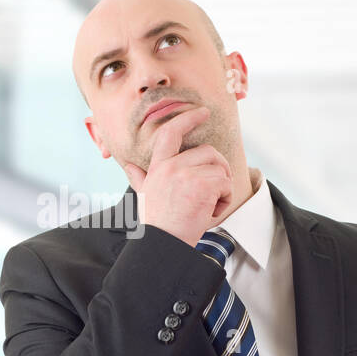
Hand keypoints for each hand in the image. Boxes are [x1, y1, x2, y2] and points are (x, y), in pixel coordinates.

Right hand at [122, 105, 232, 247]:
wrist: (163, 243)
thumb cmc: (157, 223)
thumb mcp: (145, 196)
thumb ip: (140, 178)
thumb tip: (130, 167)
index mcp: (158, 167)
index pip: (170, 133)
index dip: (187, 119)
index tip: (202, 112)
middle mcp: (171, 167)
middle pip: (209, 152)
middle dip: (219, 168)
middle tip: (217, 188)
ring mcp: (187, 174)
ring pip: (220, 169)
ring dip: (222, 188)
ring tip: (209, 205)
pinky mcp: (203, 185)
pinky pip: (226, 184)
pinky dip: (224, 200)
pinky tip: (211, 212)